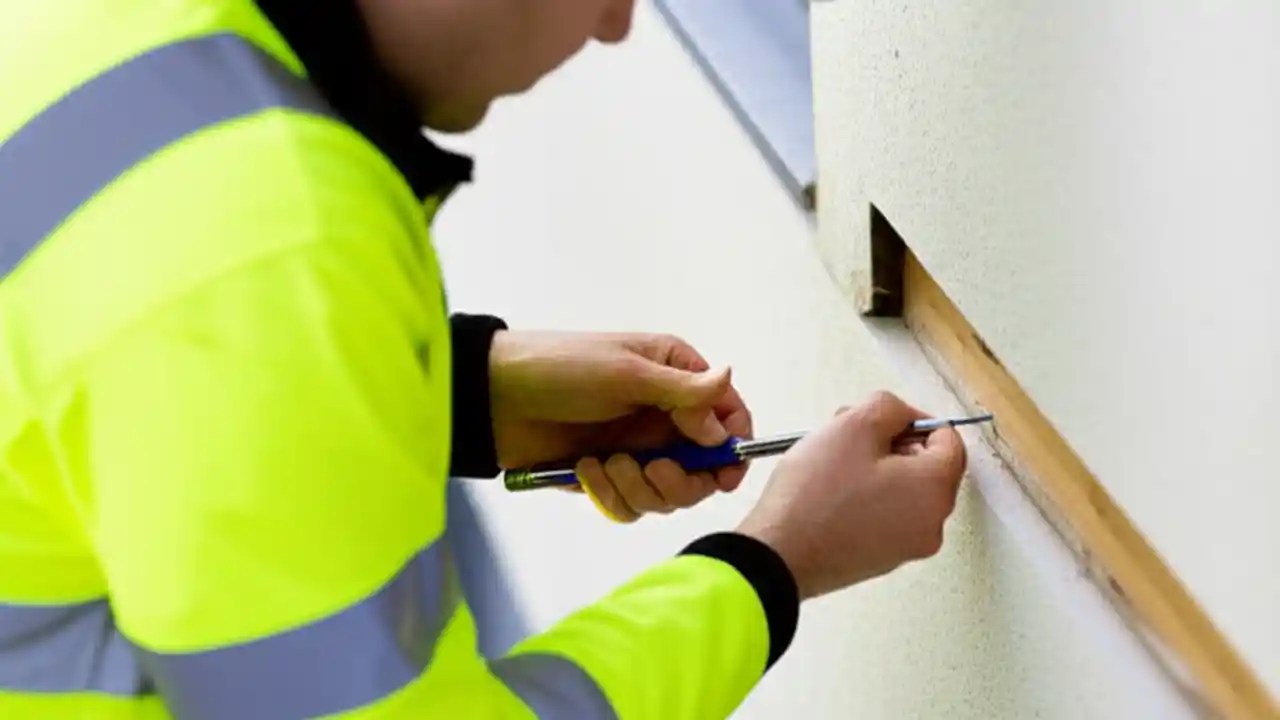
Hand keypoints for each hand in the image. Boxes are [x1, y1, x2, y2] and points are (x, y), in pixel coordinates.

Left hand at [489, 331, 753, 521]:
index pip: (727, 416)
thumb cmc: (562, 369)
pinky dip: (612, 496)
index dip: (733, 446)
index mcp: (675, 377)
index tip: (724, 470)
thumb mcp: (626, 372)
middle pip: (704, 468)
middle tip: (653, 468)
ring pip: (668, 493)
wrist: (494, 398)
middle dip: (682, 478)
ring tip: (605, 464)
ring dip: (640, 488)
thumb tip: (730, 382)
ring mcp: (637, 449)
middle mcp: (663, 416)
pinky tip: (586, 472)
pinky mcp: (609, 477)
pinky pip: (631, 505)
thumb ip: (682, 391)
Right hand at [736, 391, 966, 598]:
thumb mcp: (853, 425)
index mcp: (936, 488)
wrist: (778, 554)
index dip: (913, 420)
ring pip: (904, 491)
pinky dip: (867, 498)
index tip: (876, 421)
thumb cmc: (816, 490)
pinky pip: (887, 516)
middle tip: (848, 437)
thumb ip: (890, 407)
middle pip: (927, 466)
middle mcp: (933, 523)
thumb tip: (902, 416)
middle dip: (891, 444)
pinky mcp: (881, 560)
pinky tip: (831, 494)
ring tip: (833, 464)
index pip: (949, 439)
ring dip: (876, 469)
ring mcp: (908, 547)